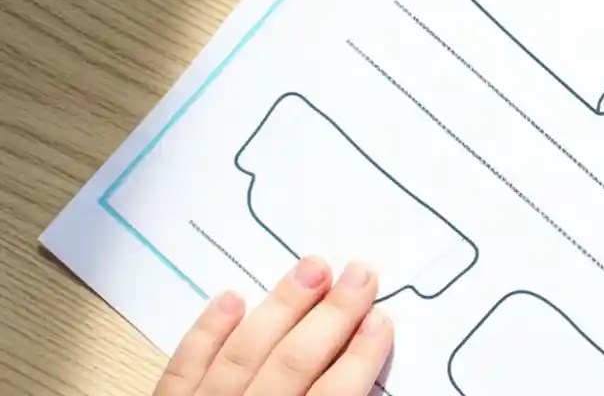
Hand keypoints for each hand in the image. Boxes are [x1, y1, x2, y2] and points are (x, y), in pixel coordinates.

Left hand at [154, 257, 392, 395]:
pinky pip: (183, 368)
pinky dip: (206, 332)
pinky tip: (231, 298)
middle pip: (293, 365)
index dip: (361, 357)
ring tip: (311, 268)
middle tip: (361, 275)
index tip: (382, 320)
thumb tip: (360, 372)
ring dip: (281, 308)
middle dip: (332, 317)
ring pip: (243, 355)